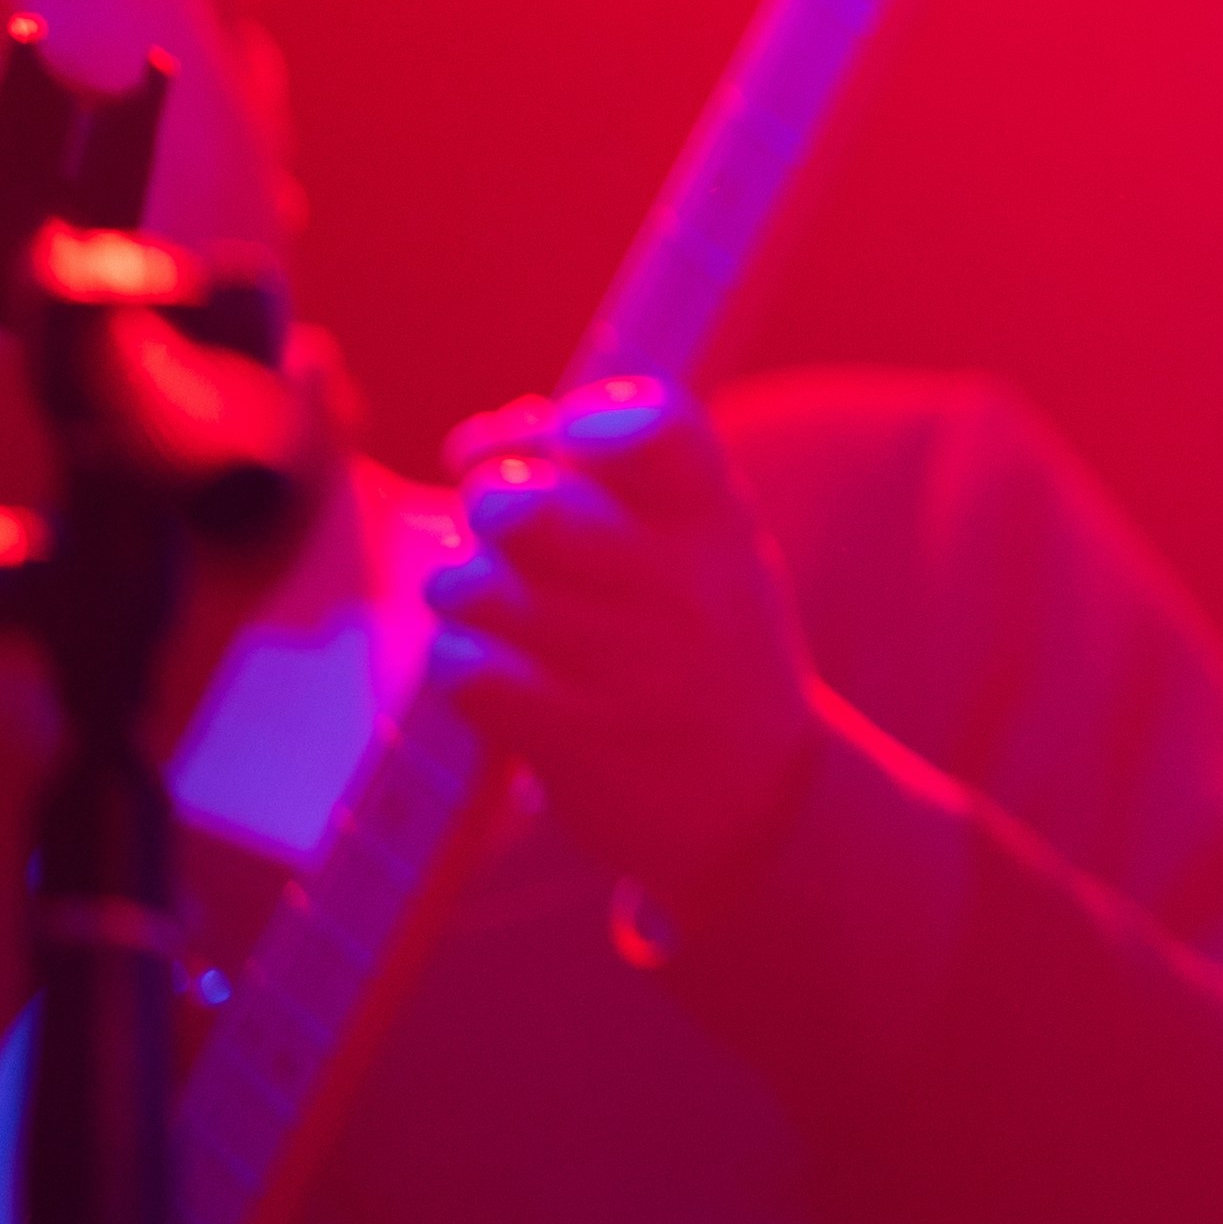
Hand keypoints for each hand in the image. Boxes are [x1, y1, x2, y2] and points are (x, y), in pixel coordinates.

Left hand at [429, 377, 817, 913]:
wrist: (762, 799)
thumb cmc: (711, 649)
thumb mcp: (704, 551)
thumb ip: (615, 486)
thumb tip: (490, 439)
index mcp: (717, 520)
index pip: (645, 426)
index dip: (574, 423)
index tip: (559, 447)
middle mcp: (678, 584)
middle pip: (525, 507)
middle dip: (488, 504)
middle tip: (498, 526)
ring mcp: (625, 665)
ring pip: (475, 587)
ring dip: (460, 588)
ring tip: (481, 601)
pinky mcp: (573, 737)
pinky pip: (464, 668)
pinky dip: (459, 660)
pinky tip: (488, 669)